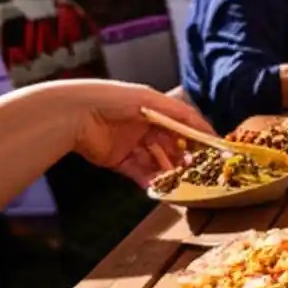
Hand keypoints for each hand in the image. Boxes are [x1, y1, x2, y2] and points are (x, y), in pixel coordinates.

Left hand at [66, 81, 213, 186]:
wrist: (75, 114)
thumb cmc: (112, 99)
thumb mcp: (150, 100)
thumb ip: (179, 113)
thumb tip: (204, 127)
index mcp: (153, 108)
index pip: (181, 123)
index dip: (196, 135)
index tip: (212, 148)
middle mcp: (143, 125)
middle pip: (170, 144)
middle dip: (183, 156)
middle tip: (197, 169)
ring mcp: (130, 143)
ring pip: (155, 160)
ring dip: (167, 170)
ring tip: (180, 181)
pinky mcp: (117, 159)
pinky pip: (138, 171)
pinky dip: (149, 180)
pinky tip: (160, 187)